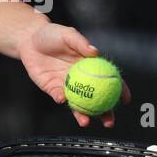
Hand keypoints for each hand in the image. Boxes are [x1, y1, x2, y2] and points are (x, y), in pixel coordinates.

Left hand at [15, 23, 130, 127]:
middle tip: (109, 122)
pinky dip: (61, 99)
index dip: (120, 91)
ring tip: (85, 121)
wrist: (29, 39)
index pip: (110, 81)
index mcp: (91, 66)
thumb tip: (95, 52)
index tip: (126, 100)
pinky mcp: (52, 88)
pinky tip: (62, 99)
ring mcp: (67, 85)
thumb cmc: (52, 34)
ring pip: (78, 104)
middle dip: (104, 113)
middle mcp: (81, 79)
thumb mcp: (68, 34)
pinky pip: (58, 96)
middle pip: (96, 99)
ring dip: (82, 114)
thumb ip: (80, 43)